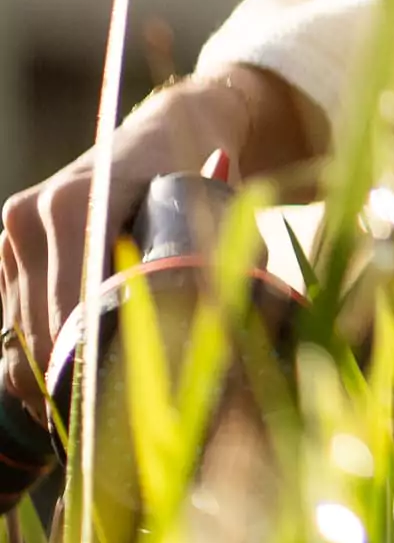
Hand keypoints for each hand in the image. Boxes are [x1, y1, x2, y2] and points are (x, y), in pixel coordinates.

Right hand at [0, 66, 319, 421]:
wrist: (176, 122)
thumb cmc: (203, 167)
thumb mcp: (214, 201)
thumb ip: (210, 247)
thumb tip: (224, 304)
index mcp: (81, 200)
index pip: (75, 297)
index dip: (93, 353)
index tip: (112, 397)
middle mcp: (38, 211)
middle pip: (44, 316)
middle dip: (70, 369)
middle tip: (94, 420)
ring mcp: (19, 227)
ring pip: (23, 320)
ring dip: (45, 369)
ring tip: (76, 412)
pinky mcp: (11, 244)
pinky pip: (16, 310)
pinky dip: (34, 347)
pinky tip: (57, 384)